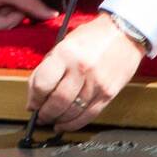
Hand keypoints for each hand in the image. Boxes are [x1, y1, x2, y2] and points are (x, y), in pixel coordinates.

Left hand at [28, 12, 145, 132]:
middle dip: (45, 114)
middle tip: (40, 116)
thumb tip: (35, 93)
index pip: (42, 84)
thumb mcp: (64, 43)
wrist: (125, 32)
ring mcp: (96, 83)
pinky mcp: (108, 93)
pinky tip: (65, 124)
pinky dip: (74, 124)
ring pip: (72, 112)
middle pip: (57, 101)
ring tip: (52, 121)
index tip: (31, 104)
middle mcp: (81, 69)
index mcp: (66, 54)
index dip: (33, 98)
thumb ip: (48, 66)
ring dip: (58, 120)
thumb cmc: (93, 36)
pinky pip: (89, 115)